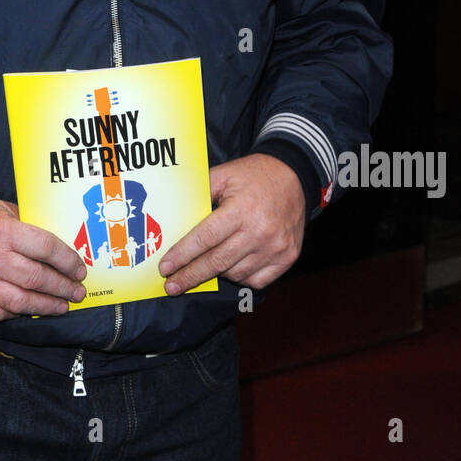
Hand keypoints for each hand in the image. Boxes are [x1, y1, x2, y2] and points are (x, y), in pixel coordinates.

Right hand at [0, 197, 86, 321]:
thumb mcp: (3, 209)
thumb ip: (28, 225)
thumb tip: (55, 243)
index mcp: (4, 233)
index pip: (45, 248)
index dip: (66, 260)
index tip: (79, 269)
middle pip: (37, 278)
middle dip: (63, 287)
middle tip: (77, 291)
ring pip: (21, 302)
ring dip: (47, 306)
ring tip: (63, 306)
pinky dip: (18, 313)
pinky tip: (31, 309)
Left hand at [159, 154, 305, 294]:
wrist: (294, 175)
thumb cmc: (254, 175)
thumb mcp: (223, 176)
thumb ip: (199, 195)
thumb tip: (174, 221)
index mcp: (241, 210)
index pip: (205, 239)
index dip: (182, 255)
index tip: (165, 268)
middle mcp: (260, 232)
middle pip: (217, 262)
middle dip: (190, 276)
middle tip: (171, 285)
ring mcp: (276, 247)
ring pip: (235, 274)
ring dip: (216, 273)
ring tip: (203, 267)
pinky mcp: (288, 257)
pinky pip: (257, 280)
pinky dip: (240, 276)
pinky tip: (230, 267)